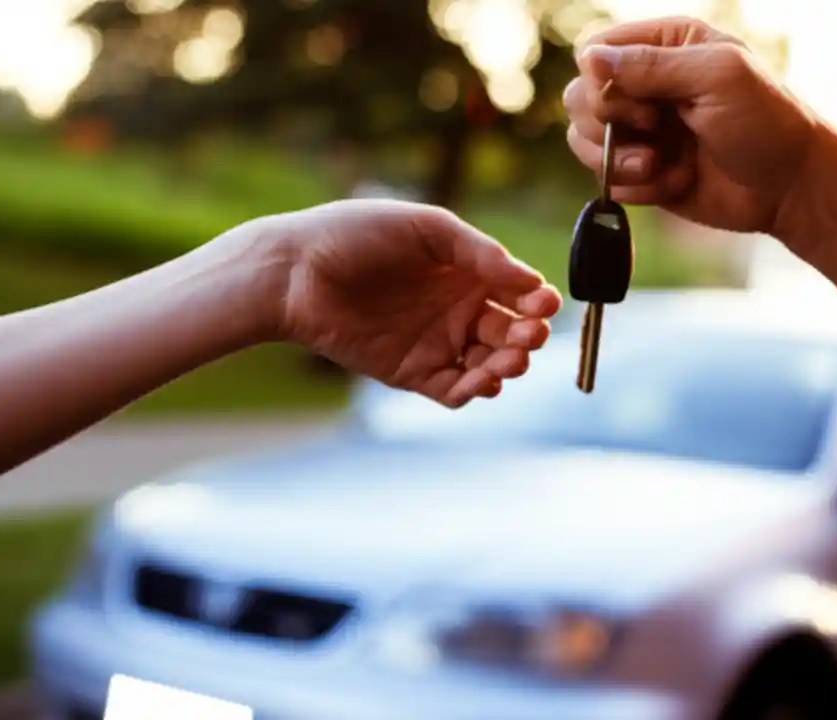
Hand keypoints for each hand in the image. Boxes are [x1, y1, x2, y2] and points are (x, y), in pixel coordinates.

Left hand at [247, 200, 561, 407]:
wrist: (294, 272)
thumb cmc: (355, 235)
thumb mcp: (426, 227)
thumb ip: (479, 252)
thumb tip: (532, 280)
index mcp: (466, 271)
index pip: (518, 292)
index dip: (537, 301)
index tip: (543, 304)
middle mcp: (457, 308)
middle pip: (511, 332)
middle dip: (528, 337)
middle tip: (529, 336)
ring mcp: (436, 342)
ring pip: (489, 364)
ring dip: (507, 366)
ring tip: (509, 361)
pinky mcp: (412, 373)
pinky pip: (454, 389)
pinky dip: (474, 390)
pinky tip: (482, 380)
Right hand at [564, 17, 822, 238]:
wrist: (791, 187)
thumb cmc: (767, 122)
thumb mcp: (717, 77)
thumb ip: (652, 65)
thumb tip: (590, 60)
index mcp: (666, 46)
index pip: (595, 52)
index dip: (603, 82)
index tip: (646, 104)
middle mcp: (647, 85)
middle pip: (579, 97)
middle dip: (608, 123)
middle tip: (656, 133)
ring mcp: (642, 132)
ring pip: (582, 140)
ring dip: (618, 160)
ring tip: (660, 166)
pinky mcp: (643, 173)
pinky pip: (606, 181)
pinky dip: (636, 188)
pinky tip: (676, 183)